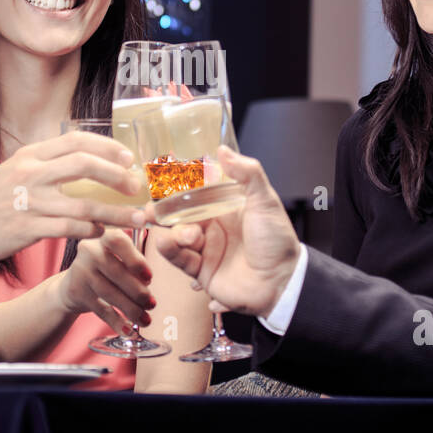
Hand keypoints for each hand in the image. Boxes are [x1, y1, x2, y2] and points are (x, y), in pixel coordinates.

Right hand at [0, 130, 145, 267]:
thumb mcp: (12, 172)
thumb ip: (43, 167)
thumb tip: (81, 166)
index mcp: (29, 155)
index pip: (76, 140)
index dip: (108, 147)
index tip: (128, 158)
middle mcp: (31, 173)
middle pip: (86, 165)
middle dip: (118, 176)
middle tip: (137, 187)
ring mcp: (29, 201)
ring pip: (85, 203)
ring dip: (117, 212)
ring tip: (137, 219)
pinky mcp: (27, 229)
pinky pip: (70, 228)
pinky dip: (92, 230)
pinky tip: (101, 233)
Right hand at [54, 229, 155, 334]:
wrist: (71, 286)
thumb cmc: (105, 269)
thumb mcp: (117, 257)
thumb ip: (134, 263)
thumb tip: (148, 281)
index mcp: (103, 237)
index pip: (117, 240)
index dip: (135, 259)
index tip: (149, 277)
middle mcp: (89, 250)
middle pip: (117, 272)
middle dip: (138, 292)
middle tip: (151, 304)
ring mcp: (81, 271)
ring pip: (110, 293)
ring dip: (131, 309)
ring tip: (145, 319)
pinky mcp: (77, 292)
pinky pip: (101, 309)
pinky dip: (117, 322)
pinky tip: (128, 330)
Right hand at [150, 146, 300, 317]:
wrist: (281, 282)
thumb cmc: (277, 241)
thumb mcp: (265, 201)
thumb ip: (247, 173)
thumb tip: (223, 150)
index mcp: (225, 207)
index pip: (196, 192)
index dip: (178, 186)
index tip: (161, 177)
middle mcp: (213, 226)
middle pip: (180, 215)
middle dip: (163, 211)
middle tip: (151, 208)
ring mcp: (206, 248)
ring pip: (177, 235)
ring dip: (173, 231)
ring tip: (188, 234)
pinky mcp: (201, 270)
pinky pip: (179, 258)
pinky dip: (169, 249)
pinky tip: (165, 242)